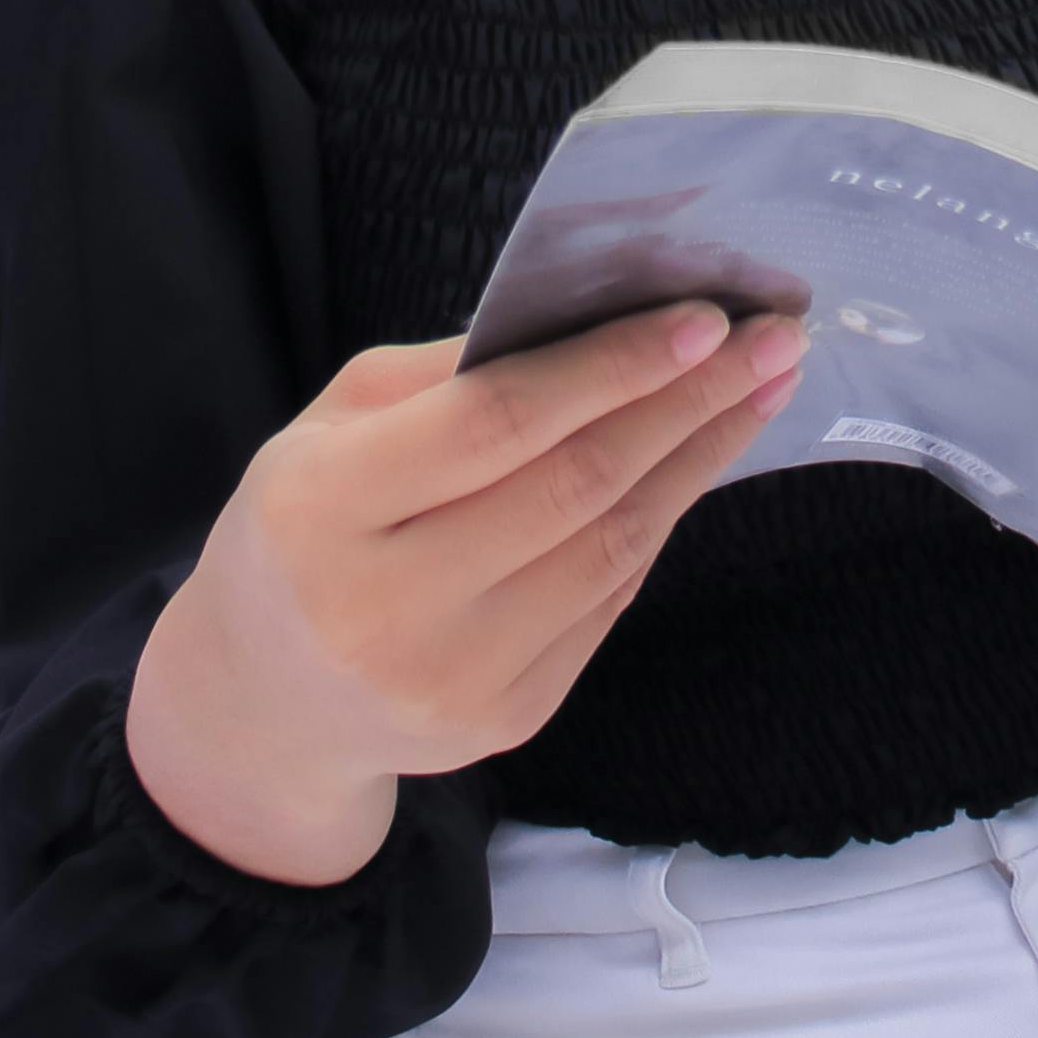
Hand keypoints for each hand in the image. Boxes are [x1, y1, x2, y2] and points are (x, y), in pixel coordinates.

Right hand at [125, 296, 807, 883]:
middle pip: (575, 485)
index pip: (497, 425)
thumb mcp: (333, 423)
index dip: (610, 368)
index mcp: (327, 508)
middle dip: (689, 401)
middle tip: (772, 337)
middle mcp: (388, 607)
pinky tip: (698, 459)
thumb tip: (598, 319)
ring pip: (612, 547)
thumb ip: (452, 373)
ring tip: (760, 387)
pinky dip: (660, 520)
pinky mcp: (507, 722)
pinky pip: (609, 601)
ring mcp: (454, 679)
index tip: (705, 315)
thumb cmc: (305, 523)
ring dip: (700, 457)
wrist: (264, 702)